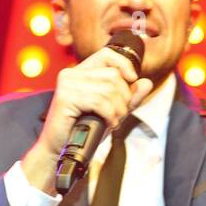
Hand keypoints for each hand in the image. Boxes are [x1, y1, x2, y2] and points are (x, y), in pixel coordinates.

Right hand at [33, 45, 153, 168]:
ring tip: (113, 121)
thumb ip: (129, 97)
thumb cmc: (84, 132)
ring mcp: (67, 84)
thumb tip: (146, 82)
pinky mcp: (65, 98)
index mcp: (81, 73)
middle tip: (119, 114)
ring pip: (109, 88)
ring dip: (118, 109)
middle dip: (124, 97)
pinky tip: (108, 124)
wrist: (59, 150)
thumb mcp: (112, 112)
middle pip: (113, 74)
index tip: (132, 80)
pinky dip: (110, 115)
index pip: (107, 54)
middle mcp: (72, 74)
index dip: (124, 65)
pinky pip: (99, 101)